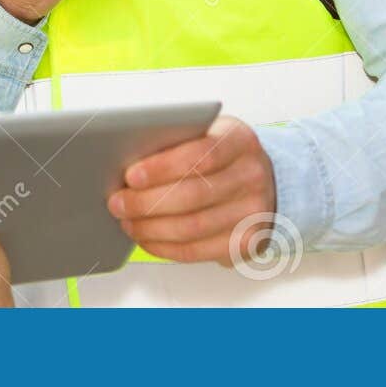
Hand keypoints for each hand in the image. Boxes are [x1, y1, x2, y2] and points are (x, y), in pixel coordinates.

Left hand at [107, 116, 277, 265]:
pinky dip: (164, 248)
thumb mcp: (209, 134)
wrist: (267, 182)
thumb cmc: (224, 156)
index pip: (201, 155)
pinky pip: (197, 251)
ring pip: (191, 228)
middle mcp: (251, 176)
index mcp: (240, 141)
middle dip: (146, 203)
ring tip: (127, 222)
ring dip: (150, 228)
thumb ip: (178, 141)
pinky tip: (146, 239)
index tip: (131, 175)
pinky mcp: (246, 243)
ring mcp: (253, 213)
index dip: (163, 167)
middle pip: (193, 196)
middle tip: (117, 202)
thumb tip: (129, 159)